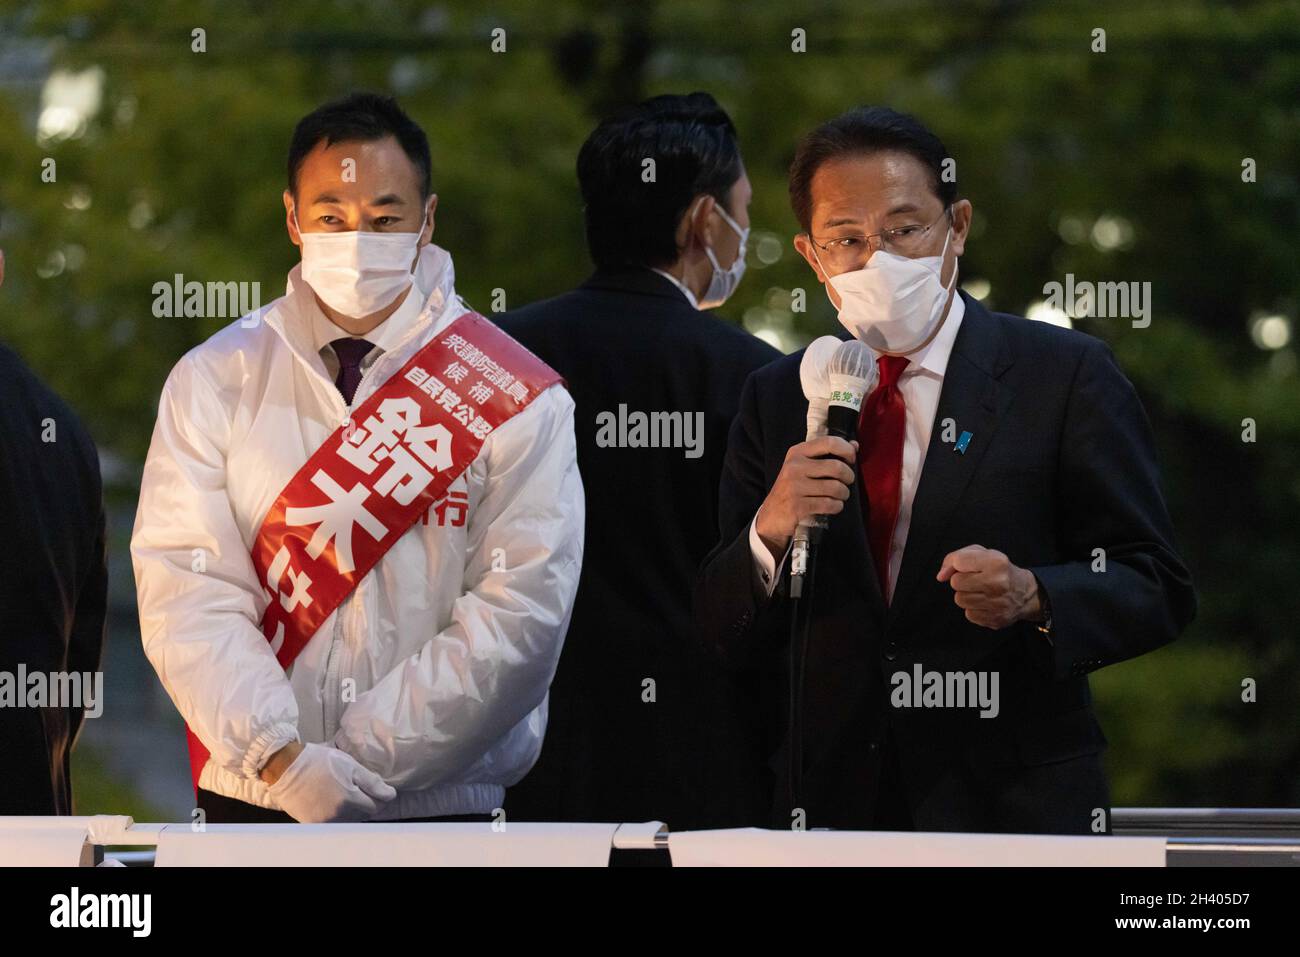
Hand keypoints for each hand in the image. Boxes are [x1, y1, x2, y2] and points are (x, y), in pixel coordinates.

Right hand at [265, 741, 396, 822]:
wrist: (286, 768)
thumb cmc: (320, 762)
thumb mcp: (350, 766)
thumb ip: (372, 782)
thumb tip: (391, 795)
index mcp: (350, 799)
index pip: (376, 806)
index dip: (379, 796)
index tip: (376, 788)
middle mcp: (339, 815)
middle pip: (363, 815)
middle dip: (365, 802)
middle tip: (357, 787)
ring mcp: (325, 821)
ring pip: (349, 820)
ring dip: (351, 810)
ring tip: (342, 793)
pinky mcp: (313, 824)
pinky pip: (333, 823)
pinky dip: (336, 814)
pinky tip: (330, 801)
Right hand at [754, 436, 857, 559]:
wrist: (772, 515)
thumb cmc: (793, 489)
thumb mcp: (805, 467)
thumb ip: (828, 454)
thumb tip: (854, 445)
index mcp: (797, 452)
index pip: (829, 442)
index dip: (846, 450)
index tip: (851, 460)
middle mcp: (794, 466)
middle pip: (836, 467)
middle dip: (849, 477)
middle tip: (846, 482)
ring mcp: (794, 486)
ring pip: (835, 487)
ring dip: (843, 494)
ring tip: (839, 496)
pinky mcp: (797, 505)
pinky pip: (829, 504)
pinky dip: (836, 506)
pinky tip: (833, 506)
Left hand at [936, 544, 1041, 629]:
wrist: (1025, 593)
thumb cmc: (998, 570)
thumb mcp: (982, 554)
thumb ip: (956, 558)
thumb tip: (941, 576)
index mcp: (996, 562)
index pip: (959, 562)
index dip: (957, 564)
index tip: (965, 566)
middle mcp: (998, 583)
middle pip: (956, 583)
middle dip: (961, 580)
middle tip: (974, 580)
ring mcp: (997, 604)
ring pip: (960, 600)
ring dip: (966, 595)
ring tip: (980, 591)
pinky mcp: (995, 620)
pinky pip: (969, 614)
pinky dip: (973, 608)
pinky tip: (985, 603)